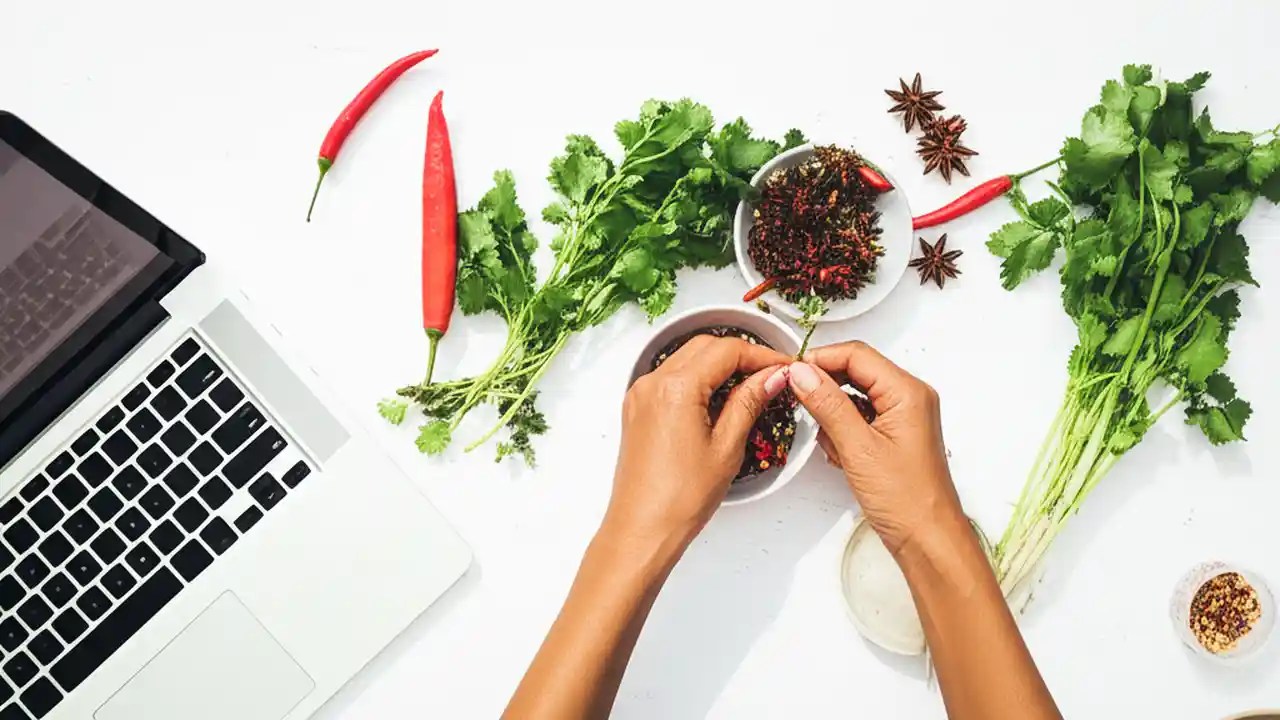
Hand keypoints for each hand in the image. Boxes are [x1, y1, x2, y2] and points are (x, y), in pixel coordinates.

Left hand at [606, 335, 790, 552]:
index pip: (726, 350)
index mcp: (675, 388)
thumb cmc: (679, 499)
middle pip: (704, 347)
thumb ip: (749, 402)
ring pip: (686, 359)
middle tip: (770, 374)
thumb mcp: (727, 447)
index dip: (761, 355)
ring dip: (718, 365)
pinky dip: (697, 379)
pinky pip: (671, 378)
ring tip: (749, 387)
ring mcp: (641, 395)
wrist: (641, 529)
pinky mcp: (637, 409)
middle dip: (740, 355)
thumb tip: (771, 377)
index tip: (782, 367)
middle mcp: (652, 384)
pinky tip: (719, 400)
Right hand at [786, 341, 963, 555]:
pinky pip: (862, 416)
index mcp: (907, 392)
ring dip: (834, 413)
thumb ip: (827, 405)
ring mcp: (904, 416)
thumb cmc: (906, 499)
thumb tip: (802, 372)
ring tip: (832, 443)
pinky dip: (844, 429)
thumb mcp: (858, 448)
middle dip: (826, 387)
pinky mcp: (895, 434)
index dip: (820, 359)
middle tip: (799, 401)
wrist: (928, 539)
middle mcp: (910, 398)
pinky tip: (840, 453)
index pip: (856, 355)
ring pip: (856, 395)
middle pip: (856, 371)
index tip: (791, 372)